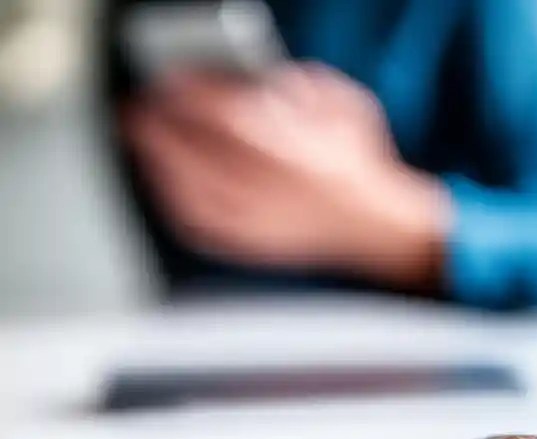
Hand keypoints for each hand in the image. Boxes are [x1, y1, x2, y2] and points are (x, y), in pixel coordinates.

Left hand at [122, 64, 450, 287]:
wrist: (377, 224)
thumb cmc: (360, 167)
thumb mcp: (346, 105)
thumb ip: (305, 83)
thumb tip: (266, 79)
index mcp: (290, 147)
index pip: (218, 110)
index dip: (186, 90)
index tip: (172, 79)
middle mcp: (266, 185)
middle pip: (190, 148)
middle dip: (159, 123)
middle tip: (142, 108)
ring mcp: (254, 218)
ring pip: (186, 187)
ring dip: (158, 160)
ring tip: (147, 140)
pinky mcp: (248, 243)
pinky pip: (198, 223)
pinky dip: (175, 199)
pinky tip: (167, 183)